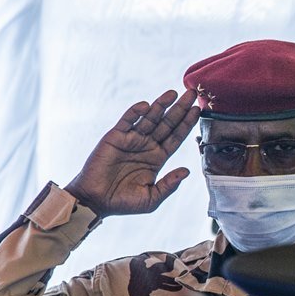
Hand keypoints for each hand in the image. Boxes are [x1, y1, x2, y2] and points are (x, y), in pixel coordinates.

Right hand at [65, 89, 200, 218]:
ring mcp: (131, 140)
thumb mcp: (152, 198)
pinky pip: (127, 121)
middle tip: (192, 94)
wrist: (96, 202)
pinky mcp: (115, 137)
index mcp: (158, 158)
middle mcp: (146, 146)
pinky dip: (135, 112)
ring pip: (150, 119)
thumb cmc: (123, 202)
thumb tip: (186, 171)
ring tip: (173, 93)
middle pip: (167, 124)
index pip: (176, 137)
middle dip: (180, 109)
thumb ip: (169, 185)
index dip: (187, 124)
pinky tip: (147, 105)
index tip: (198, 111)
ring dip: (161, 105)